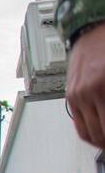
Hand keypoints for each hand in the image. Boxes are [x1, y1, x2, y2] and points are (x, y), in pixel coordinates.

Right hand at [65, 20, 104, 150]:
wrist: (92, 31)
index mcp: (104, 86)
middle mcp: (88, 93)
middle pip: (101, 134)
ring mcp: (77, 96)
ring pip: (89, 134)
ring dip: (102, 141)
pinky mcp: (70, 97)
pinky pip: (78, 125)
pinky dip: (90, 134)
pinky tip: (100, 134)